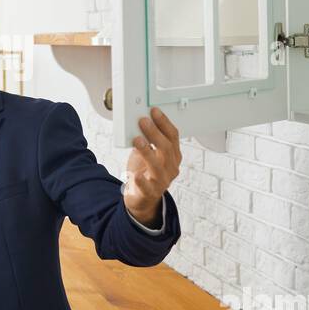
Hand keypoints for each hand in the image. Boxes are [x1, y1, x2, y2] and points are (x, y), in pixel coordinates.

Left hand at [124, 106, 181, 226]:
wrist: (142, 198)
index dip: (164, 122)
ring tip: (137, 140)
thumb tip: (139, 124)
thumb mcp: (146, 154)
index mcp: (173, 156)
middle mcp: (170, 168)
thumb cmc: (145, 173)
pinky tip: (135, 174)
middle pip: (166, 148)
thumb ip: (145, 141)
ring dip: (147, 151)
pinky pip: (147, 187)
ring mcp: (162, 181)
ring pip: (158, 165)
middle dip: (155, 133)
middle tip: (143, 121)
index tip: (154, 111)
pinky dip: (141, 180)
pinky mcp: (150, 193)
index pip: (173, 137)